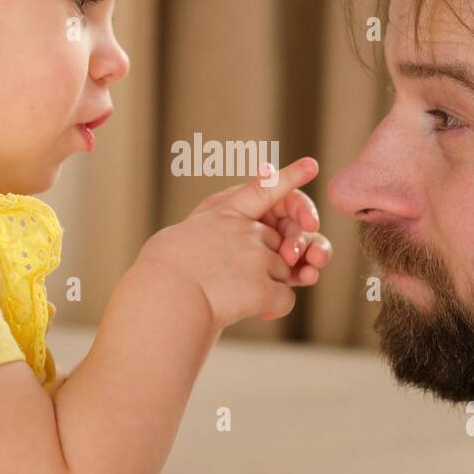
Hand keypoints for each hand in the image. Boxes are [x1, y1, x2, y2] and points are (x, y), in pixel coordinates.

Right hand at [138, 158, 324, 330]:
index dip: (290, 176)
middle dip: (266, 265)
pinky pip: (285, 299)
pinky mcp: (264, 286)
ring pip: (283, 273)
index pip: (262, 189)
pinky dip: (272, 308)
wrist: (163, 300)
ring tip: (230, 295)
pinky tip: (252, 310)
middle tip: (232, 279)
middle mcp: (246, 230)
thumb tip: (230, 239)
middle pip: (277, 247)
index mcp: (224, 213)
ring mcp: (257, 257)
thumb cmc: (161, 275)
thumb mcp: (182, 238)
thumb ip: (215, 232)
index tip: (312, 164)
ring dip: (265, 288)